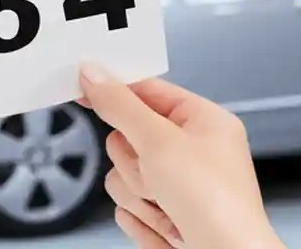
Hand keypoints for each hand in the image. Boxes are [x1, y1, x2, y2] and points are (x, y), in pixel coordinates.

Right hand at [79, 63, 285, 248]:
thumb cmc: (217, 205)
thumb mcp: (159, 141)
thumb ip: (120, 105)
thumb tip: (94, 76)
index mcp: (205, 122)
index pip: (148, 91)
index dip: (115, 90)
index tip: (83, 86)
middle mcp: (193, 152)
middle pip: (127, 138)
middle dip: (134, 163)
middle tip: (158, 173)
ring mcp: (178, 186)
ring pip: (122, 175)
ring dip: (138, 193)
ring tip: (168, 206)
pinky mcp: (165, 215)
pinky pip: (127, 205)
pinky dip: (142, 218)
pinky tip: (168, 224)